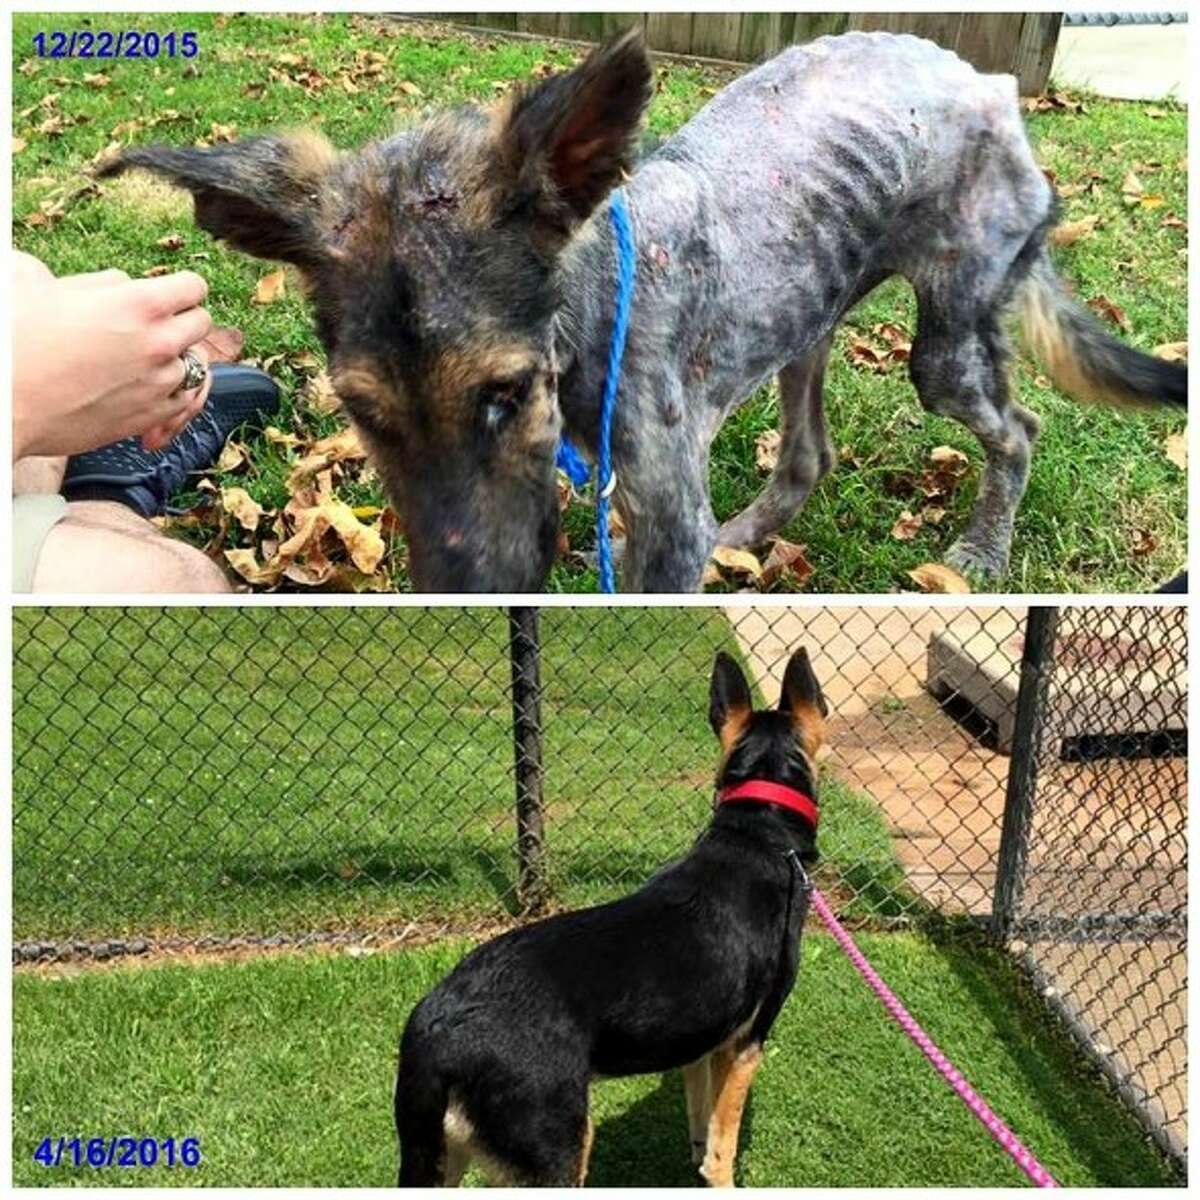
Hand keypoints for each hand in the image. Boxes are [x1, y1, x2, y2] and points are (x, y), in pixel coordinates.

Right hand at [12, 251, 214, 458]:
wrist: (5, 403)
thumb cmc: (13, 342)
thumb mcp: (41, 284)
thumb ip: (93, 282)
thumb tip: (112, 286)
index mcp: (137, 303)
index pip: (193, 286)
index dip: (180, 288)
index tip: (169, 294)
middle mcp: (158, 343)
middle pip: (201, 324)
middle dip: (183, 320)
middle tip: (159, 325)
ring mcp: (160, 382)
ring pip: (196, 364)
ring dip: (177, 358)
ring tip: (150, 359)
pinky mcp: (152, 416)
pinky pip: (185, 402)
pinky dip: (174, 395)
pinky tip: (152, 390)